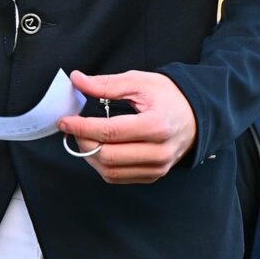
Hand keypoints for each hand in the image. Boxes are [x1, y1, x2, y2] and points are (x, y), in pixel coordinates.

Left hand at [56, 70, 197, 183]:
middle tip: (73, 128)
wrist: (195, 116)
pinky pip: (119, 177)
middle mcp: (159, 152)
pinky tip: (98, 149)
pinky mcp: (153, 175)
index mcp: (156, 126)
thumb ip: (107, 84)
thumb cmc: (169, 97)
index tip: (64, 120)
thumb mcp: (139, 82)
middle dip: (82, 142)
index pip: (110, 132)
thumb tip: (77, 80)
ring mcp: (157, 167)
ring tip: (84, 137)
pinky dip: (102, 165)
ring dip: (89, 156)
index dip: (82, 127)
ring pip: (111, 171)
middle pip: (108, 156)